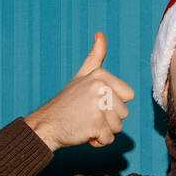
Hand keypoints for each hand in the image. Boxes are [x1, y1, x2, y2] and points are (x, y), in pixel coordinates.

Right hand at [24, 32, 134, 149]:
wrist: (47, 123)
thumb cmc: (67, 102)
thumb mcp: (82, 75)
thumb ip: (95, 56)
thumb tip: (100, 34)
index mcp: (101, 75)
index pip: (128, 95)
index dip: (114, 103)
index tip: (95, 102)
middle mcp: (101, 88)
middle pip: (124, 113)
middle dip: (108, 119)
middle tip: (88, 114)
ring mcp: (98, 106)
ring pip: (118, 127)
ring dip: (103, 130)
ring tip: (85, 122)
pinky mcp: (95, 124)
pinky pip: (108, 139)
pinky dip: (98, 141)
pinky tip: (84, 133)